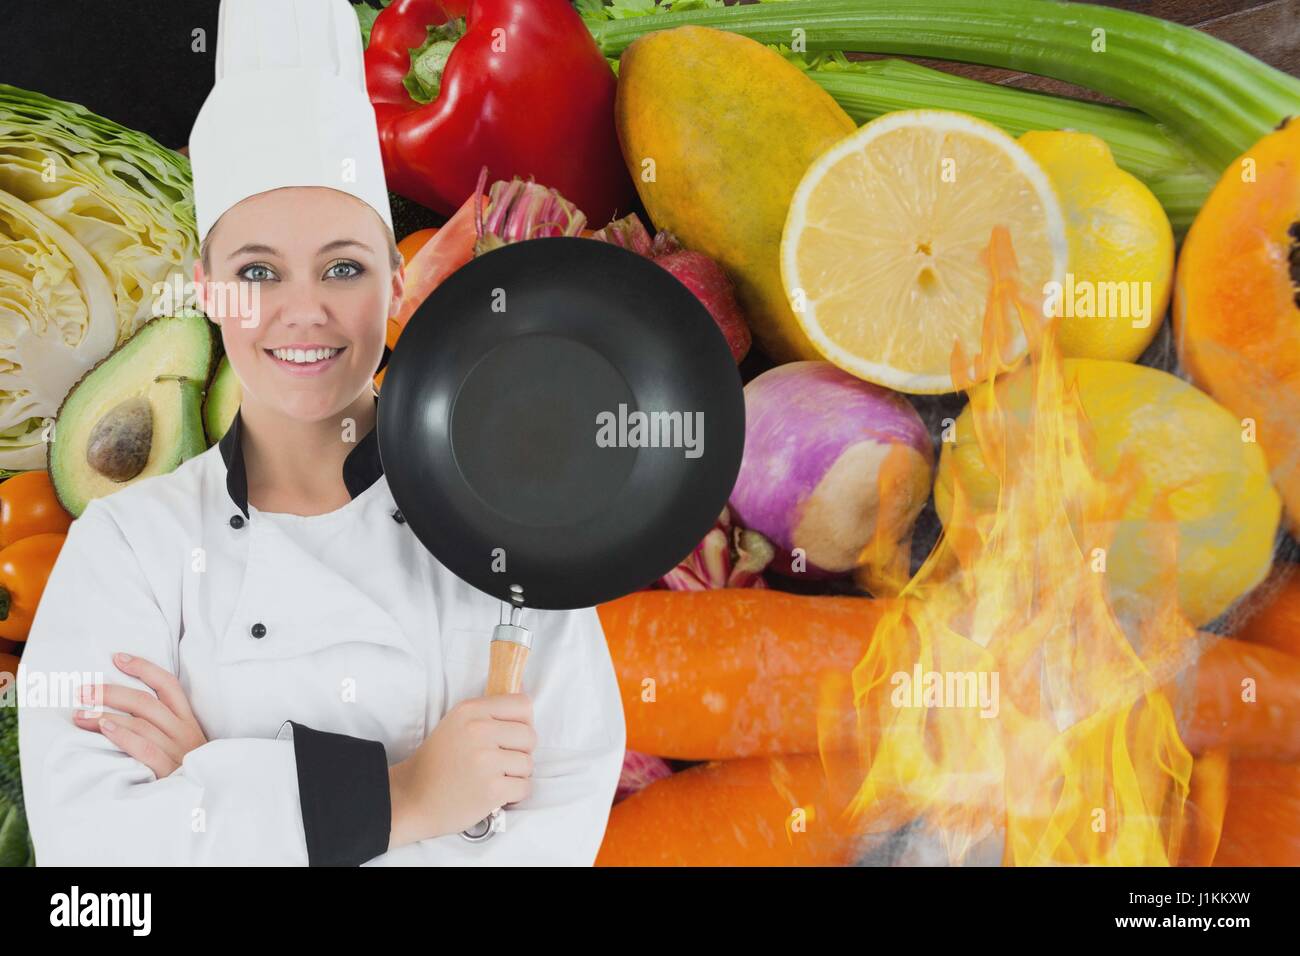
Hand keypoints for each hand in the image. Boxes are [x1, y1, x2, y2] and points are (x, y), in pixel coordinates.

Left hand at [73, 652, 207, 777]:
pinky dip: (123, 735)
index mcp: (187, 720)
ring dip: (106, 714)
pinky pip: (144, 747)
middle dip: (111, 692)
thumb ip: (163, 727)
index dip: (143, 668)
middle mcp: (183, 730)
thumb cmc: (188, 771)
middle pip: (146, 701)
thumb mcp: (183, 744)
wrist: (213, 800)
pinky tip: (104, 728)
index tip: (118, 658)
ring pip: (141, 722)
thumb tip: (121, 709)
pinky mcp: (169, 770)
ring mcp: (177, 750)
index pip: (167, 685)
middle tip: (84, 691)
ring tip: (81, 714)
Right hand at [388, 692, 535, 848]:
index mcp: (471, 710)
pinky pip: (524, 787)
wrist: (413, 797)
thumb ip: (489, 712)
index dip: (523, 721)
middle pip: (530, 736)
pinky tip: (494, 793)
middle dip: (520, 751)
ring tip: (492, 777)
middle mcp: (479, 731)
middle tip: (499, 761)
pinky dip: (514, 794)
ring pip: (528, 764)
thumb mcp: (458, 722)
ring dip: (516, 775)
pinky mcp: (491, 789)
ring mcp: (486, 761)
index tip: (511, 735)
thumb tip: (524, 693)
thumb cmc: (438, 761)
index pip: (522, 704)